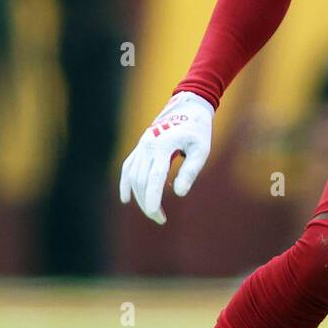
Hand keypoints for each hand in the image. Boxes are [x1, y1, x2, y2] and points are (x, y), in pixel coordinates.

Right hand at [119, 91, 213, 223]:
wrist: (188, 108)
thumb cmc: (198, 131)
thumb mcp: (202, 150)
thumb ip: (190, 171)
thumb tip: (179, 193)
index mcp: (164, 145)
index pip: (155, 177)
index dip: (153, 197)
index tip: (156, 214)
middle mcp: (148, 145)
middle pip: (142, 180)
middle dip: (148, 203)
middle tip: (161, 219)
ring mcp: (141, 146)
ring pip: (133, 177)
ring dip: (140, 197)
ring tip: (155, 212)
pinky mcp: (140, 147)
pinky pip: (127, 167)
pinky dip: (125, 183)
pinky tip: (126, 199)